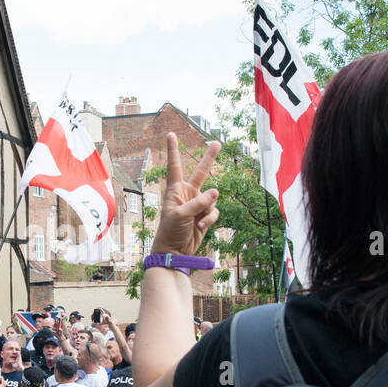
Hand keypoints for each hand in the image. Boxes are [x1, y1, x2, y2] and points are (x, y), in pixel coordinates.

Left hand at [151, 132, 220, 256]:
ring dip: (206, 210)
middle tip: (217, 143)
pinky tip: (200, 226)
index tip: (170, 134)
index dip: (173, 150)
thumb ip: (198, 202)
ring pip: (211, 199)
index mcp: (175, 190)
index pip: (174, 166)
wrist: (174, 252)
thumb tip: (216, 192)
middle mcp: (187, 194)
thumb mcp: (181, 215)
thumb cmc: (170, 231)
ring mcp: (197, 204)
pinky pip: (214, 211)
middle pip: (200, 172)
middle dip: (209, 158)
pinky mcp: (204, 215)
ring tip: (196, 220)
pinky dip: (209, 219)